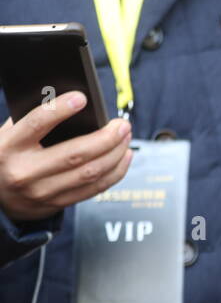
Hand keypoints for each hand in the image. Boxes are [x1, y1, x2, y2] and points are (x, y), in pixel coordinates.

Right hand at [0, 92, 132, 221]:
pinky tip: (124, 156)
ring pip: (90, 172)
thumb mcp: (7, 136)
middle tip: (122, 124)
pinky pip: (94, 189)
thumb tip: (69, 100)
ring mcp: (40, 192)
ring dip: (116, 153)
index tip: (82, 98)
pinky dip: (116, 171)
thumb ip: (31, 120)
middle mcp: (24, 172)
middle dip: (107, 137)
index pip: (36, 124)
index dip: (60, 110)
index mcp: (8, 147)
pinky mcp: (56, 204)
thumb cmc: (6, 157)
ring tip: (125, 137)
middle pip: (75, 154)